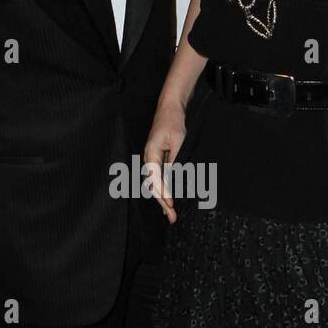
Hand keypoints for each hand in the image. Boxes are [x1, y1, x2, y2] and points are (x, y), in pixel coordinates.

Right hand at [143, 102, 185, 222]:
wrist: (169, 110)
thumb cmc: (172, 122)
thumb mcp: (178, 139)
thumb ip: (176, 159)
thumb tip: (175, 177)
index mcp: (151, 154)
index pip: (155, 178)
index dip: (163, 192)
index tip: (171, 202)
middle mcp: (149, 159)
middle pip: (153, 185)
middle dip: (162, 202)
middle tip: (172, 216)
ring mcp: (152, 161)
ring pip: (156, 185)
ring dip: (163, 199)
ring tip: (171, 214)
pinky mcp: (158, 162)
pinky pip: (159, 180)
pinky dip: (164, 191)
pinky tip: (169, 201)